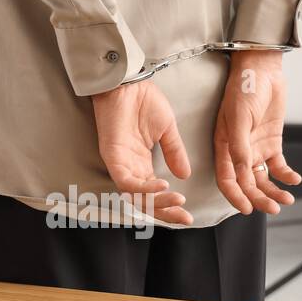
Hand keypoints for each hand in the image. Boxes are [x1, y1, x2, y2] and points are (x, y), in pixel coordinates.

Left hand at [91, 79, 192, 224]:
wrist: (130, 83)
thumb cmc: (144, 101)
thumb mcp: (167, 130)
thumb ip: (175, 153)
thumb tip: (185, 175)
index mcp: (143, 164)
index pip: (155, 194)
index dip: (171, 206)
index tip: (188, 216)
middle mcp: (131, 168)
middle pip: (145, 201)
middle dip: (166, 211)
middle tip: (184, 217)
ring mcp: (121, 164)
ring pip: (136, 195)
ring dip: (157, 201)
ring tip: (176, 199)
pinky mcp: (112, 156)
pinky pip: (126, 180)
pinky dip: (143, 187)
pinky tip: (162, 184)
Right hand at [213, 50, 301, 214]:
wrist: (263, 70)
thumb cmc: (244, 89)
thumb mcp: (238, 117)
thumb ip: (239, 146)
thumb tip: (242, 173)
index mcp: (224, 147)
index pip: (227, 180)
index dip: (236, 196)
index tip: (248, 209)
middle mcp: (238, 151)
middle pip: (247, 183)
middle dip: (260, 198)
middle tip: (274, 208)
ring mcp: (255, 148)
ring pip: (263, 178)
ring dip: (274, 190)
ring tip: (287, 199)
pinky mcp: (271, 142)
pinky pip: (278, 165)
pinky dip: (286, 175)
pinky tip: (294, 180)